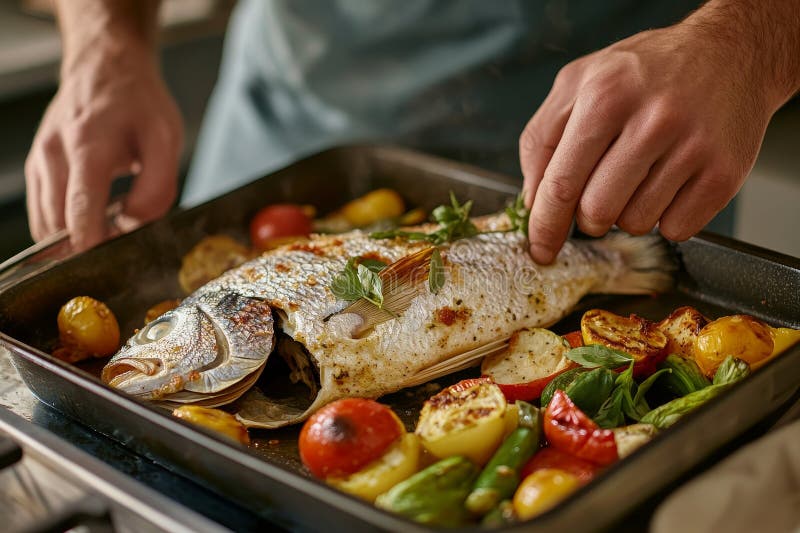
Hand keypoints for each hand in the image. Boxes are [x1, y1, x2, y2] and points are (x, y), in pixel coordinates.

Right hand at [25, 42, 182, 249]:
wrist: (105, 67)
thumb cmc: (138, 103)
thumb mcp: (166, 139)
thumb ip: (157, 185)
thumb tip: (133, 221)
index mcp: (89, 147)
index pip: (78, 210)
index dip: (91, 243)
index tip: (107, 259)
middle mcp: (55, 155)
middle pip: (57, 224)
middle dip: (86, 246)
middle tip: (118, 245)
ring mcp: (40, 160)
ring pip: (45, 224)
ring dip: (72, 239)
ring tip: (107, 230)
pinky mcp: (36, 166)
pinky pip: (41, 212)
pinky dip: (62, 227)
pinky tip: (89, 220)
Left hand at [520, 22, 776, 263]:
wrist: (729, 51)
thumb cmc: (644, 71)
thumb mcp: (578, 83)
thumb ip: (542, 139)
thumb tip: (533, 202)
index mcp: (605, 97)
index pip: (561, 184)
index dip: (545, 226)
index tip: (540, 249)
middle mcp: (651, 121)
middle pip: (597, 212)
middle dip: (588, 217)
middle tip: (599, 193)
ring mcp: (693, 147)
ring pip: (636, 224)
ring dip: (628, 213)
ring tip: (642, 173)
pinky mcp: (724, 172)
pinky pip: (676, 229)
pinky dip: (666, 217)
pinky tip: (671, 181)